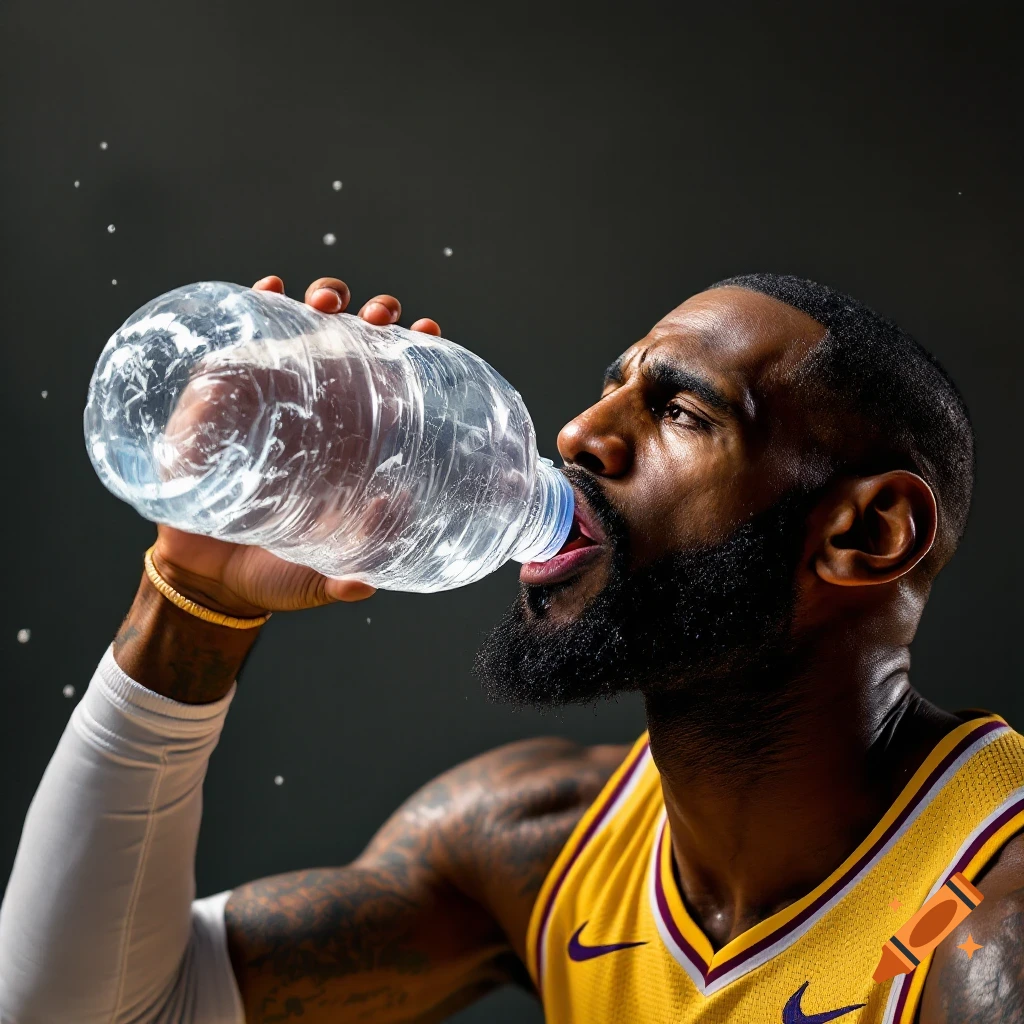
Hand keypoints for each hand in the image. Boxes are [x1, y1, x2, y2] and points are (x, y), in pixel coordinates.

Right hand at [151, 275, 442, 617]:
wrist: (205, 578)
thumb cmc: (272, 573)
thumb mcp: (315, 579)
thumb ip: (345, 579)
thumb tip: (375, 559)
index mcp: (355, 443)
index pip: (392, 383)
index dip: (413, 350)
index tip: (427, 329)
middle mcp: (321, 413)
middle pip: (356, 344)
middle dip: (374, 315)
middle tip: (378, 317)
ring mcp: (273, 400)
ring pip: (304, 330)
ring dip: (323, 301)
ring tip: (326, 303)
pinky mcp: (223, 399)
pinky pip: (239, 341)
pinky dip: (256, 305)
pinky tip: (269, 289)